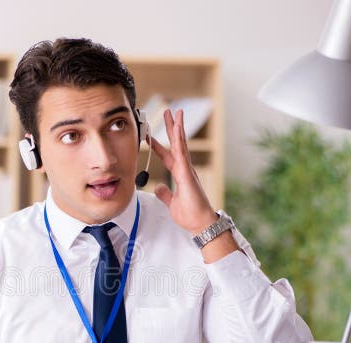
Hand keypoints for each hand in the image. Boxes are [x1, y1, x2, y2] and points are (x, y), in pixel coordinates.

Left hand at [150, 109, 217, 233]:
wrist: (200, 224)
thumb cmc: (190, 214)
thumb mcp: (171, 203)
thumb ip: (165, 193)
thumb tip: (159, 187)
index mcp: (180, 175)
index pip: (167, 156)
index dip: (158, 145)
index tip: (150, 135)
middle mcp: (185, 169)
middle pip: (176, 144)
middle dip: (172, 128)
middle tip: (168, 112)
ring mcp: (187, 170)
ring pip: (181, 145)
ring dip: (177, 128)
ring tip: (175, 113)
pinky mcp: (188, 175)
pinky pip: (182, 154)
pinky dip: (179, 141)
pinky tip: (177, 129)